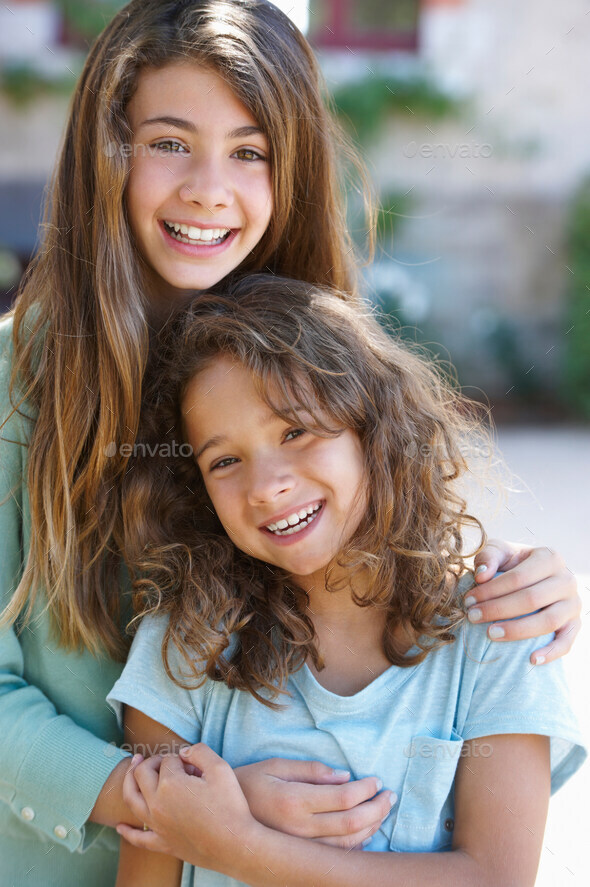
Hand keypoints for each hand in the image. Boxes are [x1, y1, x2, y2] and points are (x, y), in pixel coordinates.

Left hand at [117, 746, 257, 872]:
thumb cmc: (230, 805)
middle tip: (160, 758)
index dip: (181, 757)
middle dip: (150, 762)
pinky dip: (127, 831)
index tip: (193, 763)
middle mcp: (157, 803)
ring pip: (132, 800)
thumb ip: (200, 751)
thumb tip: (183, 751)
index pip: (168, 760)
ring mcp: (157, 825)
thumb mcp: (220, 768)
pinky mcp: (162, 843)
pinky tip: (119, 826)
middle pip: (142, 774)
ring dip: (129, 782)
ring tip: (131, 770)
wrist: (235, 844)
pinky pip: (138, 838)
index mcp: (170, 783)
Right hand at [235, 758, 391, 848]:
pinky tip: (365, 833)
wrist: (221, 819)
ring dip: (370, 827)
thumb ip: (311, 771)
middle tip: (389, 795)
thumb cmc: (248, 783)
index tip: (376, 780)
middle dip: (376, 809)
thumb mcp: (275, 766)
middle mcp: (298, 829)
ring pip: (347, 844)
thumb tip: (344, 776)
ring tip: (382, 811)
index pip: (344, 798)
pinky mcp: (297, 857)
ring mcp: (299, 848)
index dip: (366, 789)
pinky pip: (334, 857)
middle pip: (351, 823)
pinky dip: (356, 846)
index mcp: (293, 801)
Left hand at [467, 541, 580, 663]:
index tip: (468, 600)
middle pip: (532, 599)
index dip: (491, 590)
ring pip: (548, 621)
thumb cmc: (512, 563)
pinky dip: (551, 653)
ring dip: (518, 630)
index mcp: (550, 557)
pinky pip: (566, 642)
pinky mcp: (574, 624)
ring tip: (490, 634)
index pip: (519, 577)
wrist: (534, 577)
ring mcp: (573, 604)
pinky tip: (531, 660)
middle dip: (498, 609)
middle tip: (473, 617)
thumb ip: (489, 557)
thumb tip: (482, 576)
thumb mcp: (500, 551)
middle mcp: (567, 580)